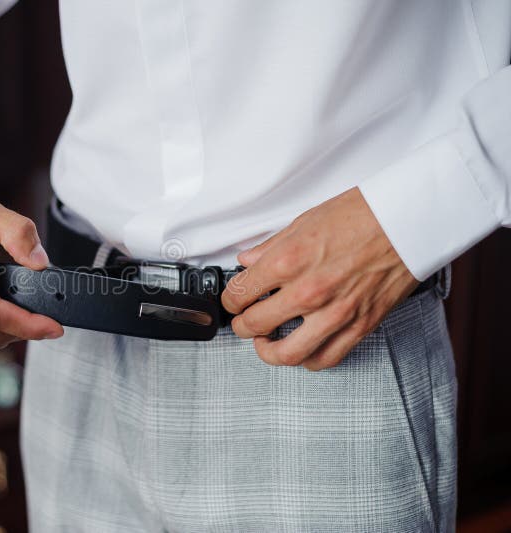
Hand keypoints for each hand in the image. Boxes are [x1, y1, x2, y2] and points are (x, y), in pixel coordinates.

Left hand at [220, 187, 417, 370]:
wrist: (409, 219)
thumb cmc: (364, 214)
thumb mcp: (305, 221)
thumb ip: (271, 247)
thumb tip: (249, 261)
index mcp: (289, 261)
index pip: (239, 293)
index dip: (229, 299)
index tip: (232, 300)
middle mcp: (308, 291)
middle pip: (254, 325)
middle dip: (240, 325)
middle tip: (242, 320)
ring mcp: (334, 313)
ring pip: (285, 353)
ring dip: (267, 351)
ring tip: (264, 342)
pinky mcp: (359, 326)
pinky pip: (324, 358)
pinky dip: (306, 359)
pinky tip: (300, 348)